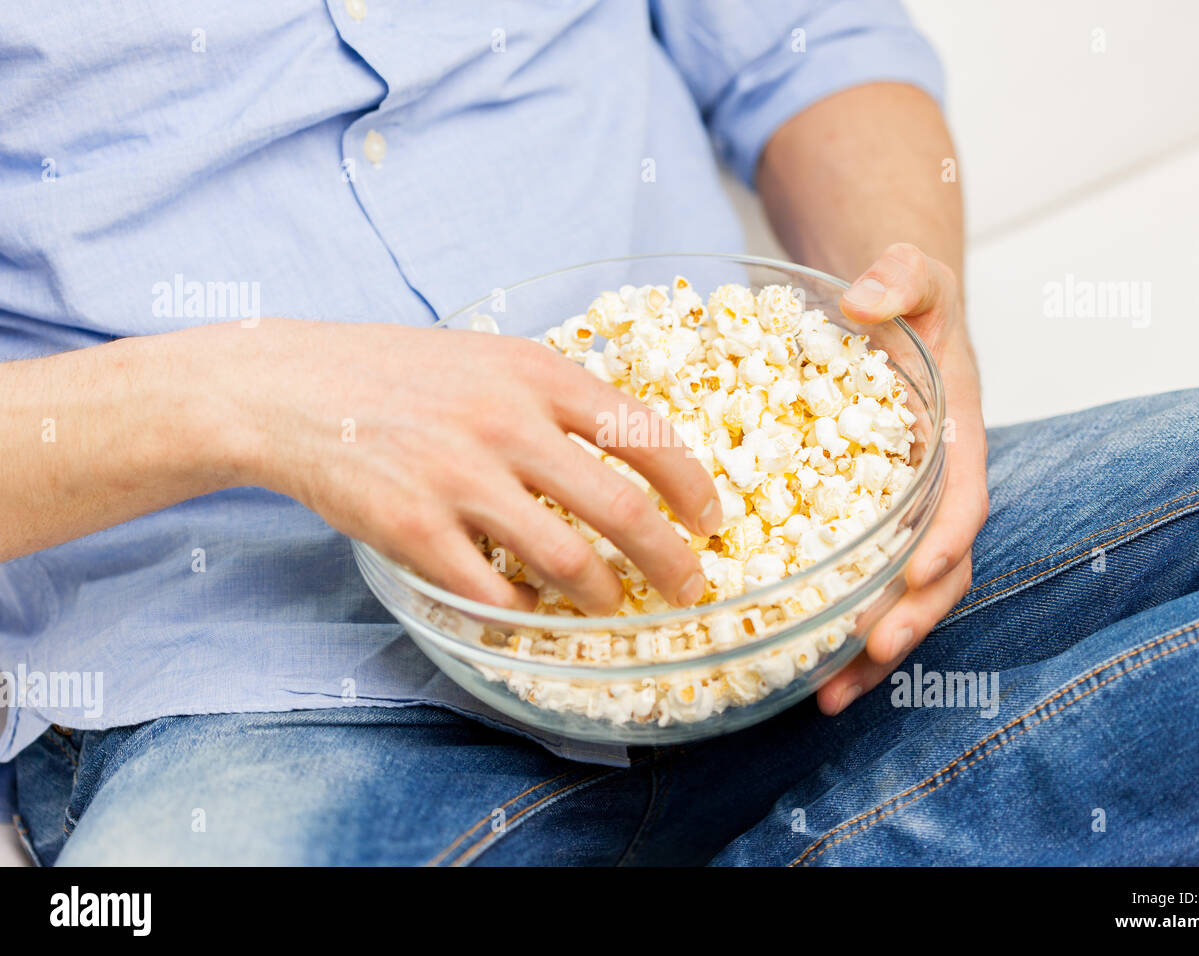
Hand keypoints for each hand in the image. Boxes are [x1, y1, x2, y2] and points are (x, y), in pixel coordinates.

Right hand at [237, 319, 720, 615]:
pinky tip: (529, 609)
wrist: (287, 388)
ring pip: (567, 561)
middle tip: (689, 588)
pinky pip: (493, 592)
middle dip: (671, 561)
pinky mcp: (413, 529)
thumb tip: (626, 451)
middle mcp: (506, 423)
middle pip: (622, 509)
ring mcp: (459, 478)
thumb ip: (553, 398)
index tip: (710, 519)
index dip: (692, 484)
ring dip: (603, 596)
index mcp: (534, 373)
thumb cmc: (394, 374)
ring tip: (612, 606)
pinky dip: (525, 611)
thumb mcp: (486, 358)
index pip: (644, 432)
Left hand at [817, 242, 988, 714]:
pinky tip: (794, 668)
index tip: (917, 573)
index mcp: (956, 445)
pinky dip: (830, 629)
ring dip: (868, 651)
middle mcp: (933, 494)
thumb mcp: (912, 275)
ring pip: (895, 598)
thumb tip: (866, 302)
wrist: (882, 323)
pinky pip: (850, 587)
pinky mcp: (856, 531)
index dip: (945, 540)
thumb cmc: (906, 304)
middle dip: (910, 619)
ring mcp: (897, 520)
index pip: (963, 501)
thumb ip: (902, 278)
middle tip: (871, 654)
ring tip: (826, 697)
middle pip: (935, 572)